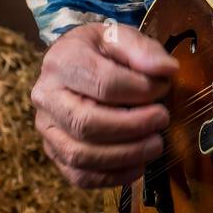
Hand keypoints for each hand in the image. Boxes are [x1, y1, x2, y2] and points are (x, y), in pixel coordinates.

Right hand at [30, 22, 178, 188]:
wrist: (75, 61)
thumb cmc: (101, 50)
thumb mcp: (120, 35)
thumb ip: (143, 50)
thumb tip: (166, 70)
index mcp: (62, 61)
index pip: (103, 83)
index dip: (140, 90)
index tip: (163, 87)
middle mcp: (46, 96)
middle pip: (87, 123)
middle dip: (132, 127)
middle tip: (162, 119)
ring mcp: (47, 127)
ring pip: (80, 154)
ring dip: (125, 155)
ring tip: (155, 145)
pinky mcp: (53, 151)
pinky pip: (78, 175)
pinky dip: (111, 177)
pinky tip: (138, 166)